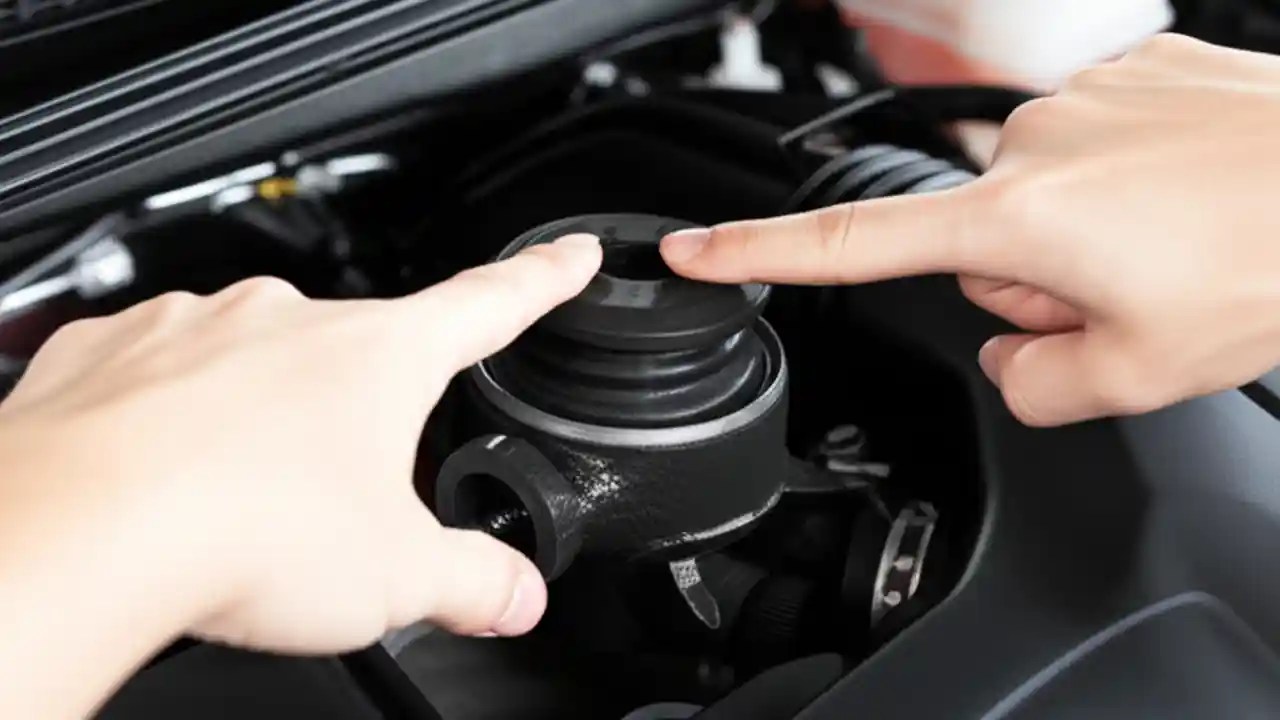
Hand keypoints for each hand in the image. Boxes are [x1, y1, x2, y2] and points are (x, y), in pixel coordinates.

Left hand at [0, 234, 600, 662]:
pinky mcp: (115, 350)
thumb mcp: (397, 577)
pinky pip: (164, 373)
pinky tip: (172, 479)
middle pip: (356, 358)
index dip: (541, 280)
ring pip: (256, 364)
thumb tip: (514, 596)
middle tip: (337, 497)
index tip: (568, 255)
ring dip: (263, 418)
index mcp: (380, 356)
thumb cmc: (240, 532)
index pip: (490, 303)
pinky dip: (176, 419)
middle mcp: (291, 321)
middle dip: (357, 417)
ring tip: (245, 502)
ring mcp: (199, 327)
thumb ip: (473, 582)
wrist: (78, 531)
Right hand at [660, 33, 1279, 426]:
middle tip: (1127, 296)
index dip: (759, 253)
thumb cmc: (1269, 266)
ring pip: (1039, 193)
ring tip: (1173, 242)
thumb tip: (1007, 355)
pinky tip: (1191, 190)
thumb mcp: (1139, 377)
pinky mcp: (1131, 67)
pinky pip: (1091, 141)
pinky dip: (1127, 178)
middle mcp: (1032, 146)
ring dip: (1084, 232)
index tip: (689, 249)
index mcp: (1017, 221)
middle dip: (1033, 280)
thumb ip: (1031, 386)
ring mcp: (1081, 97)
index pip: (852, 244)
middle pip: (978, 244)